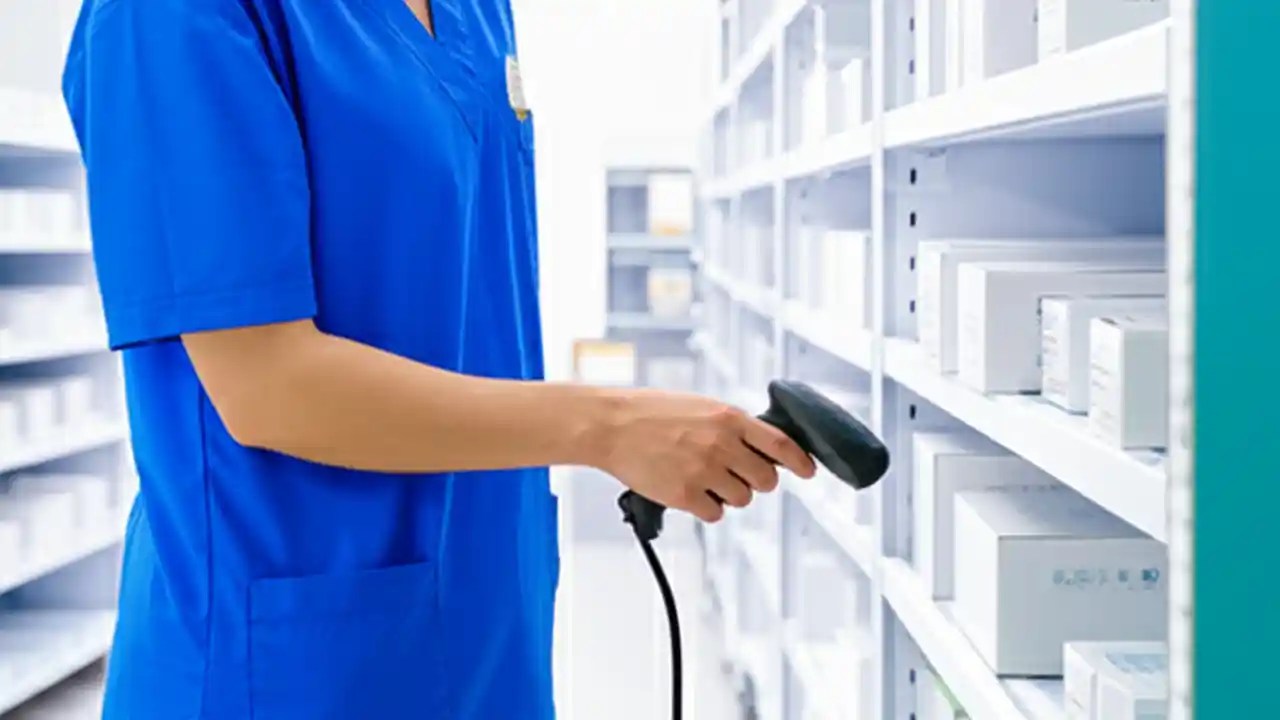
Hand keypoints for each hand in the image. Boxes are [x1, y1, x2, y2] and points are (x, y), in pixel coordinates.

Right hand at [594, 389, 815, 522]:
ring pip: (743, 499)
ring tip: (702, 478)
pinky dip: (707, 507)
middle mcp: (722, 444)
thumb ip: (732, 425)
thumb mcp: (701, 406)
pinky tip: (689, 490)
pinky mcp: (686, 495)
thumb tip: (762, 447)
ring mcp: (704, 471)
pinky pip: (716, 513)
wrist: (612, 425)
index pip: (780, 444)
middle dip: (756, 481)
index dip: (800, 461)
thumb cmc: (653, 412)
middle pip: (766, 480)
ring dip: (729, 494)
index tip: (808, 472)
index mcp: (729, 418)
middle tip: (735, 475)